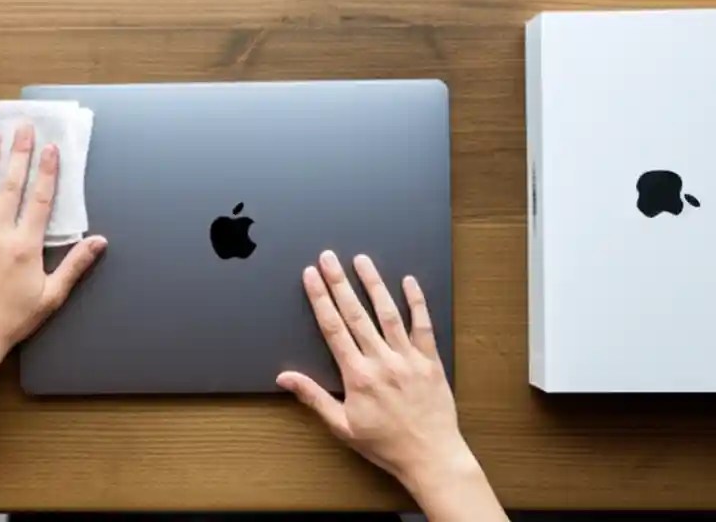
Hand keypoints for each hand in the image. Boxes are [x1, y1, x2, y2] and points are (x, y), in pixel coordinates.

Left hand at [0, 123, 106, 374]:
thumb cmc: (14, 319)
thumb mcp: (52, 295)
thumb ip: (75, 265)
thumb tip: (98, 242)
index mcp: (25, 247)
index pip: (39, 199)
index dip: (47, 171)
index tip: (51, 148)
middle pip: (11, 185)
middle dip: (19, 153)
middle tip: (23, 128)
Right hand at [277, 252, 480, 505]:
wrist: (430, 457)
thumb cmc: (385, 445)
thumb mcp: (342, 426)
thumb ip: (313, 397)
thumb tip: (284, 378)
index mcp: (357, 376)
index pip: (333, 328)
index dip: (320, 298)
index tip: (311, 276)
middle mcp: (382, 361)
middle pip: (356, 313)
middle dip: (339, 282)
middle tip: (328, 258)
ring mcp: (408, 358)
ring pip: (387, 313)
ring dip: (373, 284)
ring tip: (361, 260)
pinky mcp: (430, 361)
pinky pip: (423, 325)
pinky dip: (416, 302)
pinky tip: (408, 281)